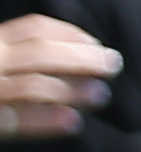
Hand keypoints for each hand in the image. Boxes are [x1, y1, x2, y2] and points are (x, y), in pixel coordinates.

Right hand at [0, 15, 119, 139]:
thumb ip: (15, 53)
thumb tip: (74, 54)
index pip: (33, 29)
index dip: (69, 34)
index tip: (96, 43)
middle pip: (40, 53)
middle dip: (81, 57)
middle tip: (114, 64)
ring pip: (32, 86)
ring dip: (71, 89)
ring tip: (101, 95)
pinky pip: (14, 122)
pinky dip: (44, 122)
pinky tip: (72, 122)